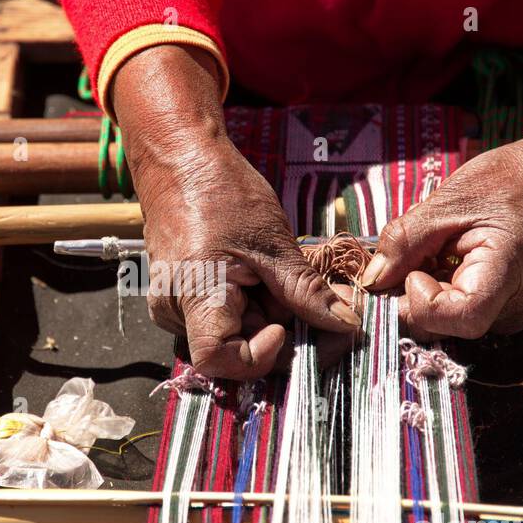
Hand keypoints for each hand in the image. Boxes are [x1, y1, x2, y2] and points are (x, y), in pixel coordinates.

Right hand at [112, 45, 359, 378]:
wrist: (181, 160)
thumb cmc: (221, 192)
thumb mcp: (273, 243)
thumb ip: (306, 292)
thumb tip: (346, 325)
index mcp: (193, 296)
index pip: (217, 362)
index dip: (256, 358)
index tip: (283, 328)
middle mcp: (176, 311)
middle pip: (233, 351)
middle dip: (278, 332)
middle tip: (314, 305)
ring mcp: (176, 306)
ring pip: (233, 335)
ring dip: (268, 317)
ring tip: (283, 278)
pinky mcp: (184, 298)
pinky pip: (225, 318)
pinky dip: (254, 306)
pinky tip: (266, 278)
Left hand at [360, 104, 522, 338]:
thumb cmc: (515, 181)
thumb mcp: (451, 199)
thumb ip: (407, 241)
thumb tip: (372, 278)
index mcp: (509, 274)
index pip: (460, 318)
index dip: (423, 302)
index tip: (413, 270)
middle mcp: (515, 307)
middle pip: (445, 327)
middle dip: (412, 297)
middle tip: (407, 257)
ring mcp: (512, 313)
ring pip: (447, 322)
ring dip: (426, 291)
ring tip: (435, 250)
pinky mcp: (504, 309)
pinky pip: (459, 312)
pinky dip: (441, 289)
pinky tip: (446, 259)